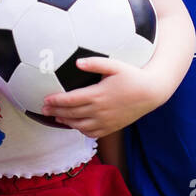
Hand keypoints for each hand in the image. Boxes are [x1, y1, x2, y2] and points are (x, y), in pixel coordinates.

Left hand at [41, 57, 162, 137]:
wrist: (151, 92)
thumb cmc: (133, 76)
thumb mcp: (115, 65)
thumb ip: (95, 63)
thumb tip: (77, 62)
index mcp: (97, 95)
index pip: (70, 100)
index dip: (55, 101)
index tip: (45, 100)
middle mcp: (99, 111)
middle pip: (71, 114)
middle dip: (55, 112)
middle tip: (43, 110)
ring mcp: (105, 121)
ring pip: (79, 125)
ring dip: (65, 122)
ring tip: (57, 117)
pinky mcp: (111, 127)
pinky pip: (91, 133)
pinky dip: (80, 130)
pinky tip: (76, 125)